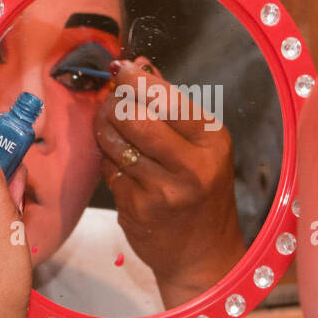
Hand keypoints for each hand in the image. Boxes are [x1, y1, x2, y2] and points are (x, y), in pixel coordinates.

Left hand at [94, 58, 246, 306]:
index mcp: (212, 142)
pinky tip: (119, 161)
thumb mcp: (201, 147)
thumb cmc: (202, 191)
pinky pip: (109, 170)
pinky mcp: (137, 208)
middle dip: (115, 103)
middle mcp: (191, 166)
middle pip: (135, 117)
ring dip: (104, 128)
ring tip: (109, 125)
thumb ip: (172, 104)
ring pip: (115, 142)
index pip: (166, 98)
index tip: (121, 70)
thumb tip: (140, 64)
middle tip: (111, 101)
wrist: (202, 253)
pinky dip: (108, 160)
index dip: (136, 80)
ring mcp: (162, 190)